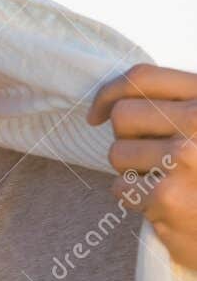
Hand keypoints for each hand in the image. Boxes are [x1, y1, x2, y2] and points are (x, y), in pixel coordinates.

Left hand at [88, 65, 196, 269]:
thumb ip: (177, 105)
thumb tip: (117, 97)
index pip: (142, 78)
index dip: (109, 93)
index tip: (98, 114)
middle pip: (122, 115)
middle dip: (126, 138)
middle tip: (148, 157)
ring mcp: (183, 157)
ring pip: (117, 152)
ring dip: (130, 170)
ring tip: (162, 180)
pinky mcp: (167, 195)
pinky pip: (121, 187)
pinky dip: (135, 198)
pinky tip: (163, 202)